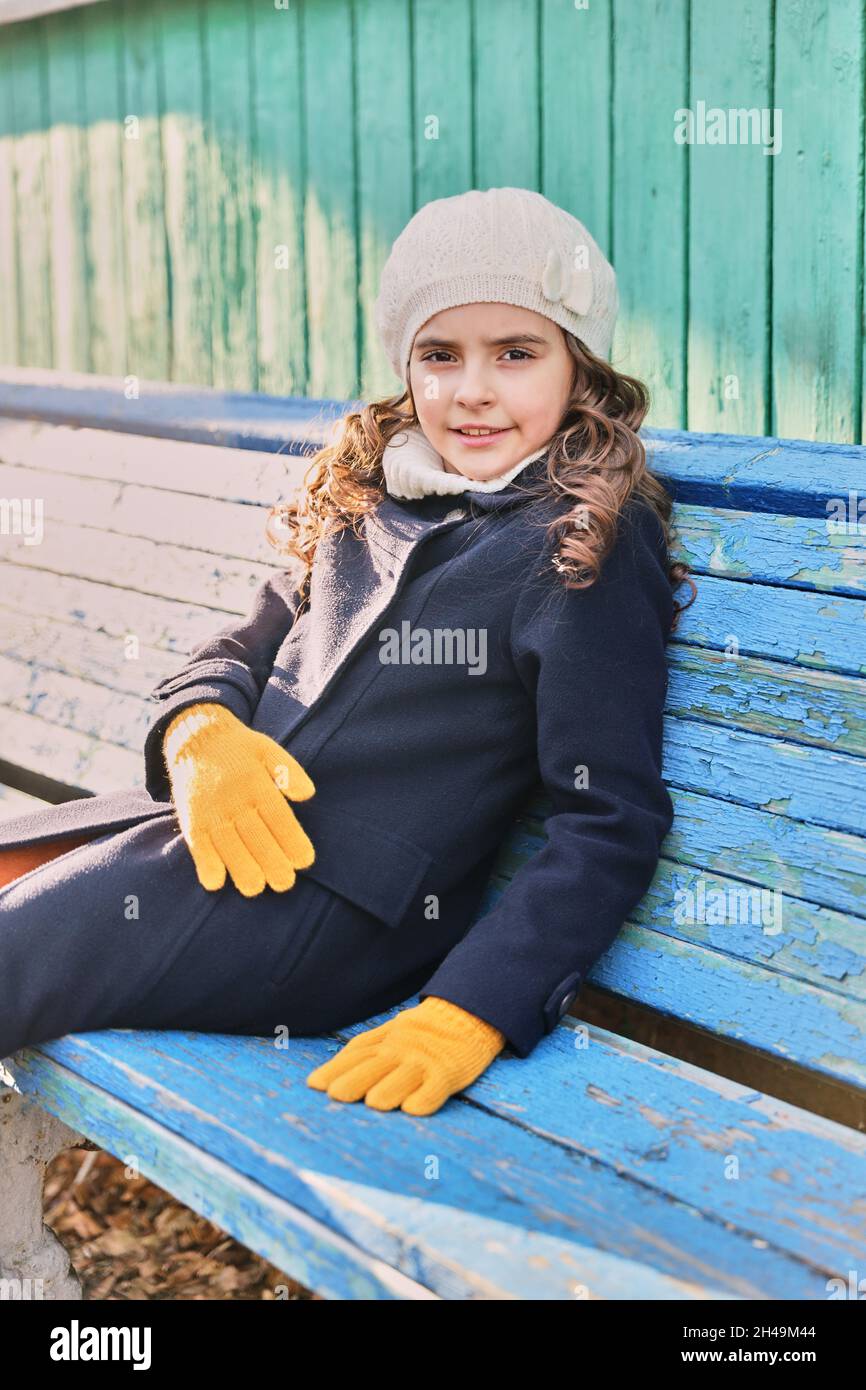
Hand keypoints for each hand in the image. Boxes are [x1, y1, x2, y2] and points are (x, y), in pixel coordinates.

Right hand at [163, 701, 315, 896]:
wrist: (194, 738)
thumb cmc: (239, 749)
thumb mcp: (268, 749)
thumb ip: (288, 770)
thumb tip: (308, 793)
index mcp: (256, 783)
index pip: (278, 816)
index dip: (292, 840)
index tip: (305, 861)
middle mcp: (234, 799)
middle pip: (255, 836)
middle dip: (271, 862)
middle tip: (285, 883)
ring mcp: (211, 810)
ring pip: (227, 845)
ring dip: (241, 869)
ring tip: (256, 888)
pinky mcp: (191, 819)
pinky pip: (197, 844)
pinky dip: (205, 864)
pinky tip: (215, 882)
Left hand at [306, 996, 505, 1114]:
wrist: (468, 1014)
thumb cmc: (423, 1032)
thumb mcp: (391, 1032)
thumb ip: (364, 1050)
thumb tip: (321, 1077)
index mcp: (385, 1042)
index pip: (356, 1054)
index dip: (335, 1069)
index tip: (314, 1084)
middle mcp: (401, 1050)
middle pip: (375, 1066)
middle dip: (356, 1080)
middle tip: (336, 1095)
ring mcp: (425, 1060)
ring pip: (404, 1076)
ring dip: (390, 1088)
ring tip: (375, 1104)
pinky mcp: (449, 1072)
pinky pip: (437, 1086)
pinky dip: (426, 1097)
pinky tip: (413, 1109)